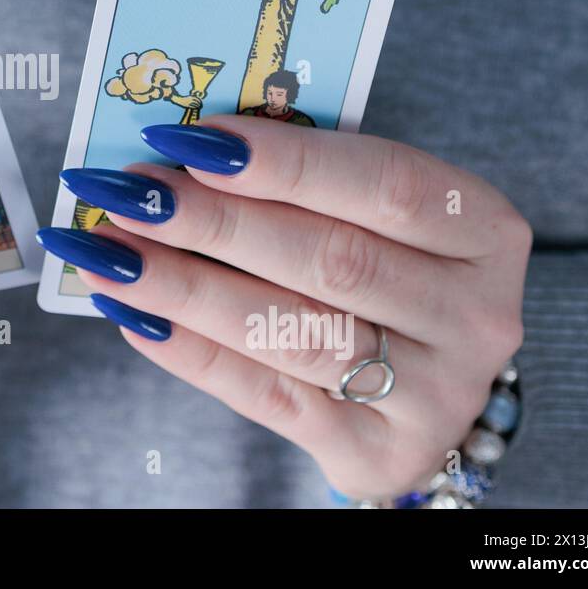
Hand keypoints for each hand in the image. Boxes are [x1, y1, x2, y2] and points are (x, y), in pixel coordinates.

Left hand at [49, 115, 530, 499]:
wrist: (423, 378)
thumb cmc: (385, 261)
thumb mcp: (374, 209)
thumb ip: (305, 177)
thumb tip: (180, 149)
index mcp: (483, 230)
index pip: (384, 183)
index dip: (283, 161)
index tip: (189, 138)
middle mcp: (474, 316)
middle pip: (330, 259)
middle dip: (212, 222)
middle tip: (126, 194)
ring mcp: (434, 393)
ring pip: (288, 331)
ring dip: (181, 286)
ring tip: (104, 251)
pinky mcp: (377, 450)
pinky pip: (264, 396)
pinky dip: (188, 351)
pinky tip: (129, 314)